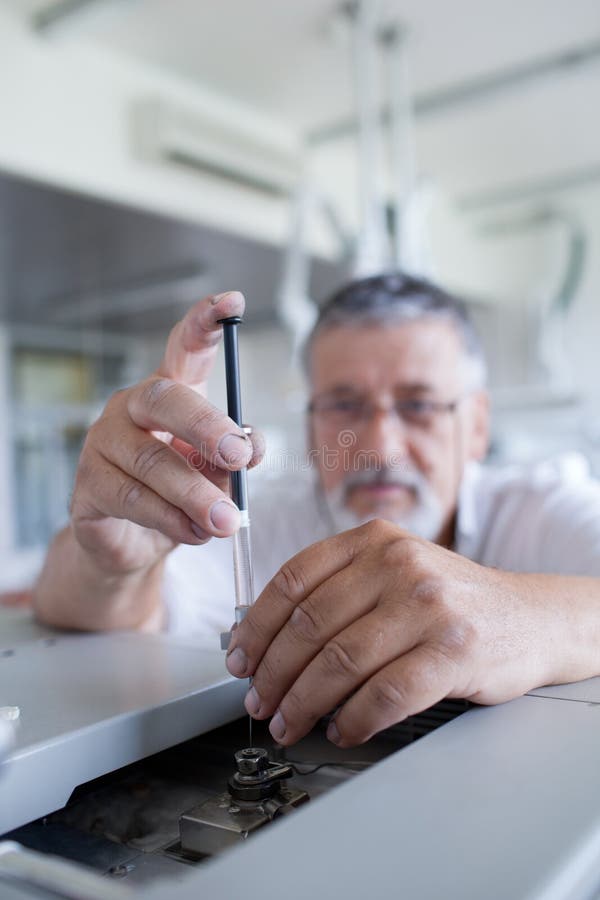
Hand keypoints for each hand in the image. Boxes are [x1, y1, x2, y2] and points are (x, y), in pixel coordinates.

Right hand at [70, 291, 263, 575]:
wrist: (137, 543)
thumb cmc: (181, 492)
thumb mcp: (219, 470)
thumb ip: (239, 454)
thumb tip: (251, 449)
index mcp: (170, 392)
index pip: (184, 347)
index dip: (206, 323)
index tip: (234, 303)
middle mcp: (132, 407)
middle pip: (165, 399)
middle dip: (207, 426)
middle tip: (238, 456)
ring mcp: (103, 444)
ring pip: (152, 462)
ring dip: (196, 494)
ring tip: (227, 521)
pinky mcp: (88, 486)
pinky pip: (133, 500)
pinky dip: (172, 520)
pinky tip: (196, 532)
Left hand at [226, 519, 556, 746]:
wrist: (529, 617)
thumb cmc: (447, 601)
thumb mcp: (393, 571)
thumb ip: (338, 591)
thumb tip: (263, 640)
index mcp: (373, 540)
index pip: (293, 580)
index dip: (256, 626)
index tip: (239, 660)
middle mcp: (398, 563)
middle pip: (310, 626)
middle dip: (273, 674)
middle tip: (259, 703)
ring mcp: (428, 605)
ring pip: (340, 663)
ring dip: (303, 704)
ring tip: (291, 724)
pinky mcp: (454, 650)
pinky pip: (385, 694)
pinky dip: (354, 719)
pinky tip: (343, 729)